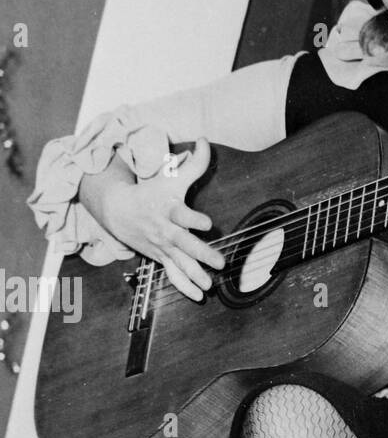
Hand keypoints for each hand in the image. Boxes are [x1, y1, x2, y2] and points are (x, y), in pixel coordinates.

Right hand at [98, 138, 222, 300]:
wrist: (118, 211)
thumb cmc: (151, 192)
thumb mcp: (171, 177)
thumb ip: (194, 163)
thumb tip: (206, 140)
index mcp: (170, 210)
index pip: (183, 215)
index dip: (195, 219)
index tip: (207, 223)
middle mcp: (166, 231)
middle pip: (184, 244)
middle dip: (201, 253)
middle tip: (219, 262)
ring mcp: (163, 247)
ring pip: (180, 264)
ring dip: (194, 276)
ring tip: (209, 287)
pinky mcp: (161, 257)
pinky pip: (173, 275)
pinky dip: (185, 287)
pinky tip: (199, 297)